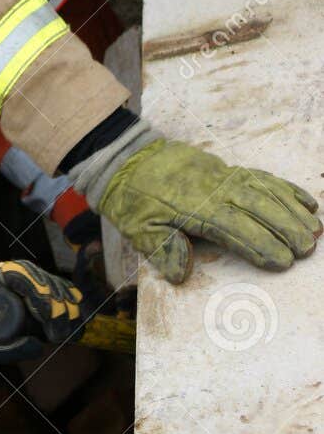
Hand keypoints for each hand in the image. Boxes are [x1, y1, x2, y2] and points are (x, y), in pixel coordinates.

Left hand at [0, 260, 84, 364]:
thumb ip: (9, 348)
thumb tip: (39, 346)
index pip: (27, 280)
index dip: (44, 301)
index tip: (51, 327)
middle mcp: (11, 272)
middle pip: (46, 282)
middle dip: (60, 308)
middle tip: (63, 337)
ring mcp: (23, 279)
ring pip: (55, 286)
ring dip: (68, 308)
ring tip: (73, 334)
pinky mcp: (32, 290)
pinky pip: (55, 292)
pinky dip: (68, 304)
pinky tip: (78, 321)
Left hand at [98, 140, 319, 283]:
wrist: (129, 159)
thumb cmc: (135, 200)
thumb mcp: (138, 229)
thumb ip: (163, 250)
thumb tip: (182, 273)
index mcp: (196, 208)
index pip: (235, 229)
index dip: (260, 245)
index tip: (283, 262)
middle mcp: (217, 190)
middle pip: (259, 209)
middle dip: (286, 229)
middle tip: (308, 249)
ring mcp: (225, 177)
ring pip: (267, 192)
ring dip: (293, 210)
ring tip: (316, 229)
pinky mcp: (229, 169)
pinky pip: (263, 177)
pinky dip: (287, 189)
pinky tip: (307, 202)